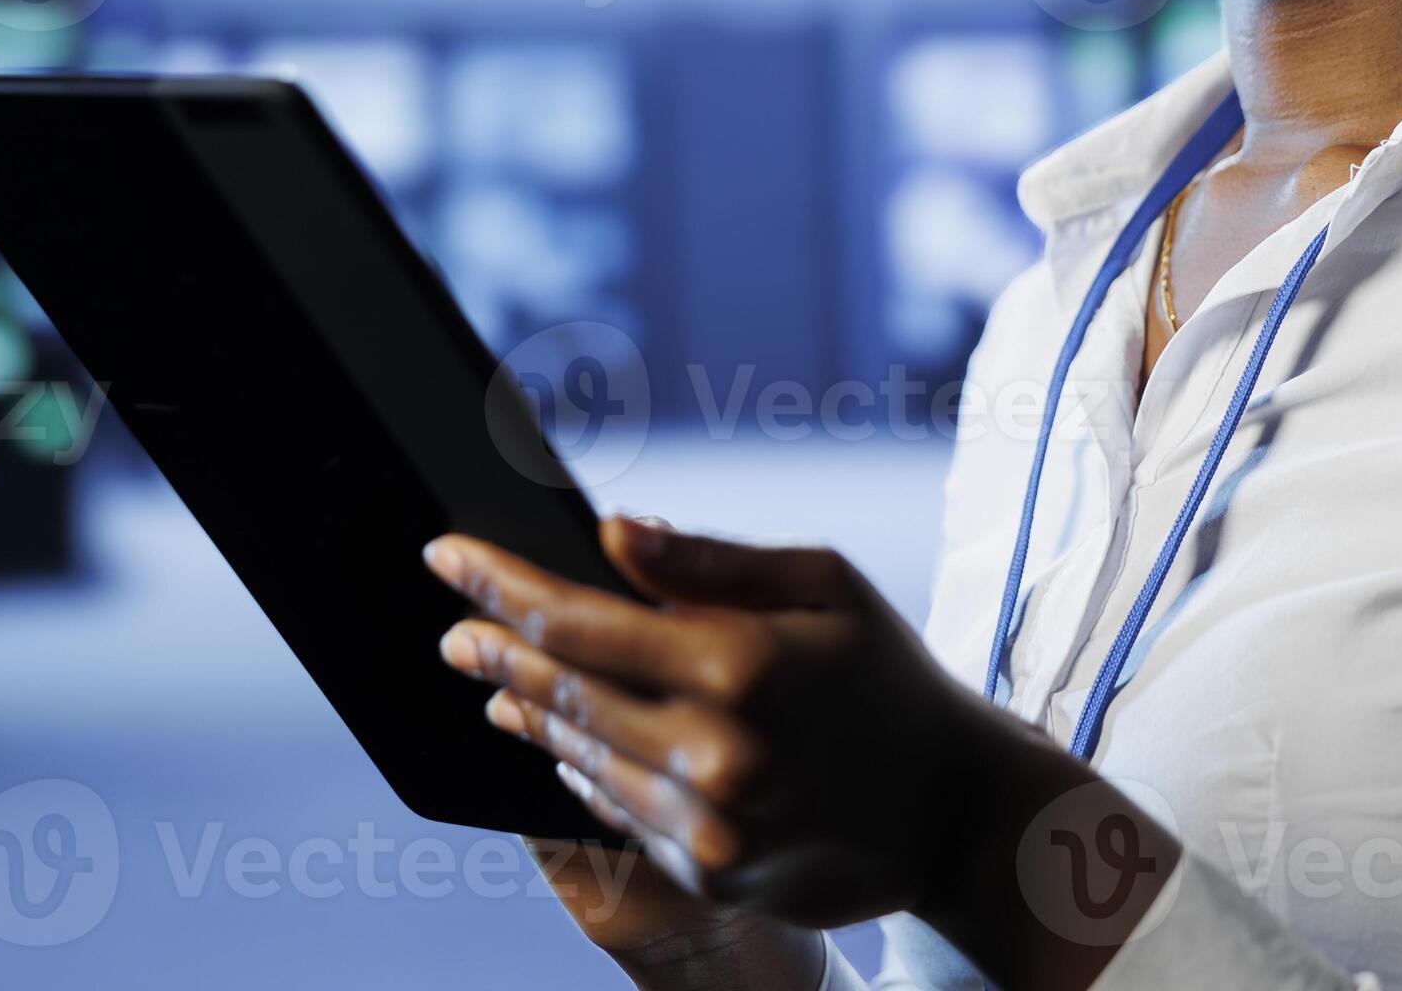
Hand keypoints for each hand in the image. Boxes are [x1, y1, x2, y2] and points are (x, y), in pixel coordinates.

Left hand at [424, 514, 1181, 988]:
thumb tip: (613, 531)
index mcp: (740, 660)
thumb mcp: (824, 584)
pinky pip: (615, 807)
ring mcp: (708, 821)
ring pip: (579, 753)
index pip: (578, 618)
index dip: (498, 584)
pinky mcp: (708, 871)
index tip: (444, 555)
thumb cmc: (888, 675)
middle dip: (495, 646)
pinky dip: (577, 765)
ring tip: (491, 674)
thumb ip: (712, 562)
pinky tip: (556, 734)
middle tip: (453, 622)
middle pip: (562, 689)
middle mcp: (715, 748)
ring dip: (526, 708)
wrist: (956, 812)